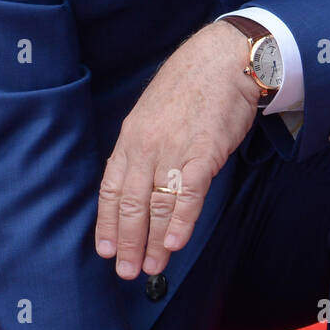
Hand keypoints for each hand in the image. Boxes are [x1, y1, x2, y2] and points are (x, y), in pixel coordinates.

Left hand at [95, 21, 259, 279]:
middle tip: (127, 271)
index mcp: (131, 136)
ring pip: (157, 204)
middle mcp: (146, 145)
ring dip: (153, 240)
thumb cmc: (192, 83)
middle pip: (131, 203)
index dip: (108, 222)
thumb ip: (145, 144)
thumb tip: (142, 178)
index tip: (106, 249)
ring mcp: (174, 149)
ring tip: (153, 266)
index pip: (112, 188)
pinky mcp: (204, 152)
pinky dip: (181, 221)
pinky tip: (176, 243)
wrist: (223, 58)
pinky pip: (188, 193)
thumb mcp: (154, 110)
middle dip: (128, 241)